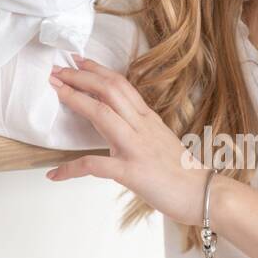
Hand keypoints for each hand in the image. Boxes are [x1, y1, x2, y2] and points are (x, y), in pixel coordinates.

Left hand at [45, 57, 208, 226]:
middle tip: (58, 70)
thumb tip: (121, 124)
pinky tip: (54, 174)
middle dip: (80, 78)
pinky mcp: (131, 172)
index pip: (121, 85)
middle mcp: (141, 127)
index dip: (97, 71)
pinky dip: (70, 169)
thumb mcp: (161, 141)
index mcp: (148, 120)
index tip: (79, 62)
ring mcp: (136, 148)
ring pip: (102, 114)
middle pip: (109, 90)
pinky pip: (94, 166)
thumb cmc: (183, 173)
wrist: (203, 195)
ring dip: (75, 100)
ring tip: (55, 91)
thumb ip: (141, 129)